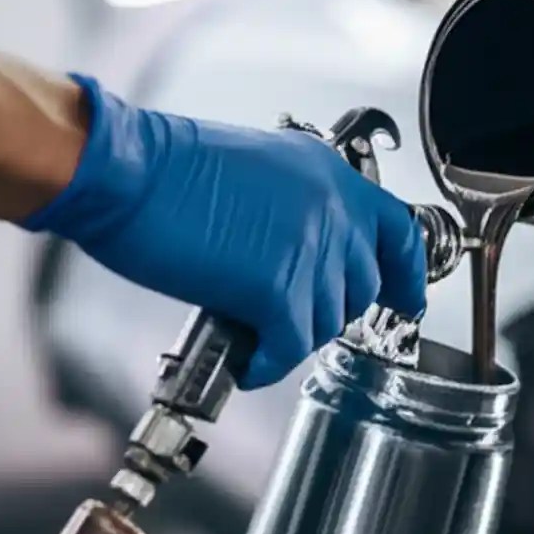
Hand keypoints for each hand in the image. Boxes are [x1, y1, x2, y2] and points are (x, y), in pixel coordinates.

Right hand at [23, 75, 426, 388]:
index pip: (398, 231)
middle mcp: (334, 210)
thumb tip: (301, 255)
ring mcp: (312, 250)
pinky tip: (246, 360)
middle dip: (325, 312)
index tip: (405, 300)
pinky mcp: (278, 288)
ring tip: (250, 330)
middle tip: (285, 317)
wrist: (127, 172)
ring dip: (290, 337)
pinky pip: (290, 347)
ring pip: (325, 323)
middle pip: (360, 289)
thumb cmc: (170, 168)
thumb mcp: (261, 171)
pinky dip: (267, 364)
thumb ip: (297, 209)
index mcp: (331, 176)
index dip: (405, 274)